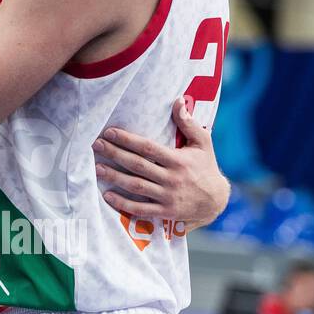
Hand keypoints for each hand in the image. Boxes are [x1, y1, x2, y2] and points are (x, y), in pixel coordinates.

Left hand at [94, 96, 229, 230]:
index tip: (109, 132)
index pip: (148, 148)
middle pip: (137, 165)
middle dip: (115, 154)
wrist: (217, 201)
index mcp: (178, 160)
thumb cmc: (206, 168)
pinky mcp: (165, 212)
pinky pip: (141, 209)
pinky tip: (107, 196)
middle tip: (96, 146)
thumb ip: (189, 123)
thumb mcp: (203, 144)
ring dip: (115, 177)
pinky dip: (123, 203)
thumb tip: (179, 101)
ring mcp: (168, 197)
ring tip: (97, 168)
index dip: (127, 139)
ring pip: (136, 186)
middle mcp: (172, 178)